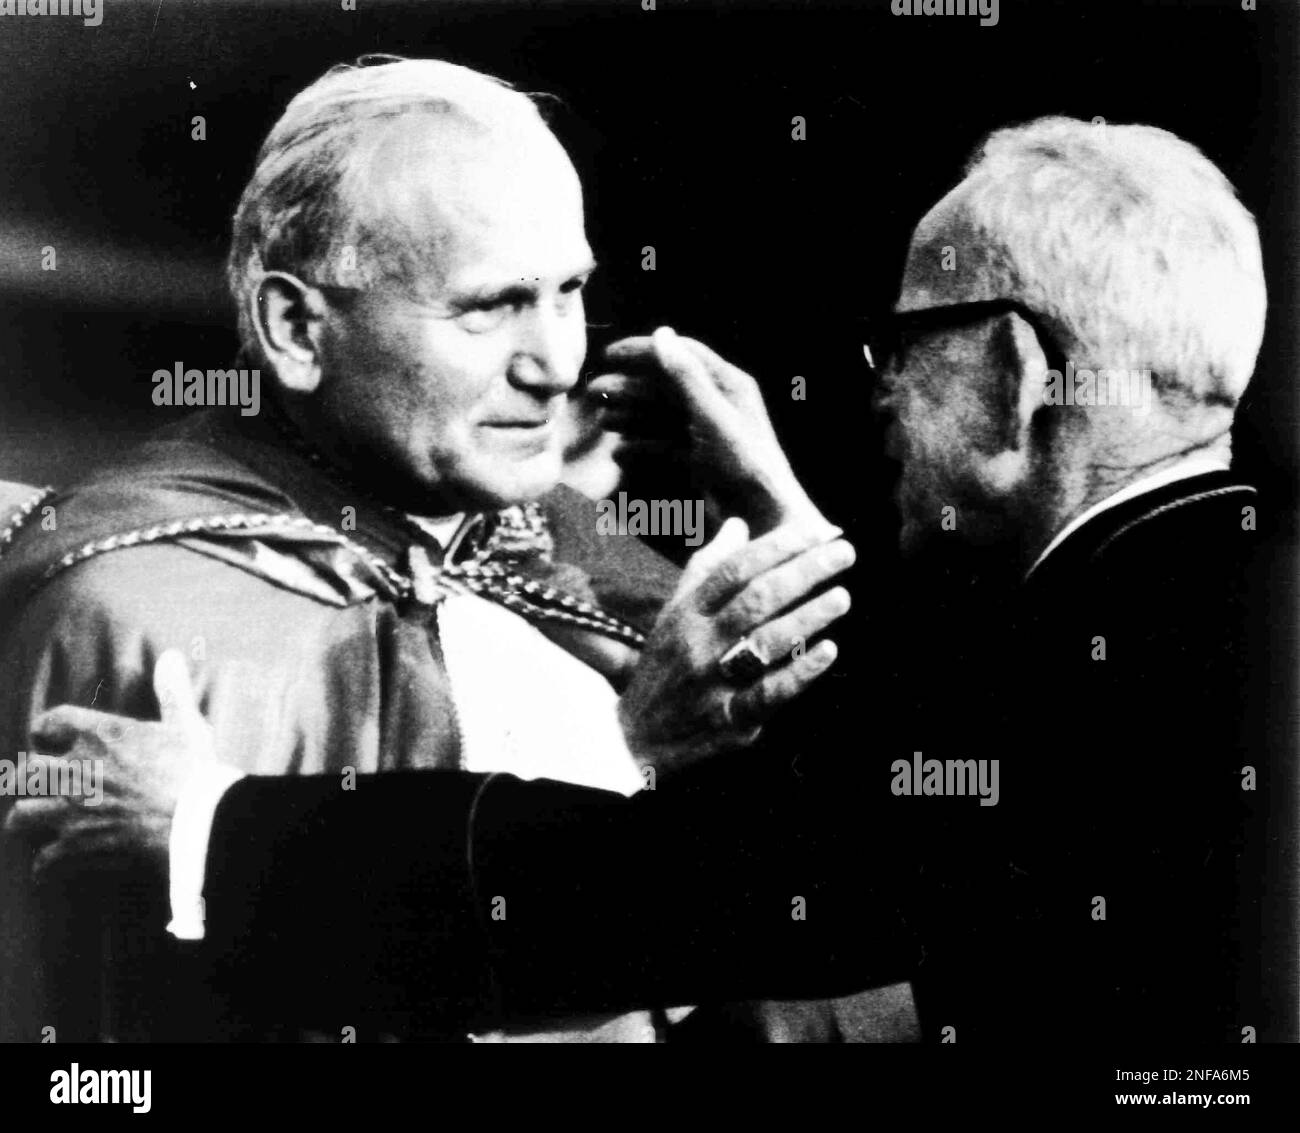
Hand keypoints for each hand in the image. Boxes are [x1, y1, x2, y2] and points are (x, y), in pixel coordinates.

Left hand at [4, 651, 213, 879]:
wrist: (194, 820)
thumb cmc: (192, 769)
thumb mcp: (186, 723)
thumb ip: (172, 690)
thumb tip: (173, 657)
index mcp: (98, 735)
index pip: (51, 722)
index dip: (47, 728)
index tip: (48, 734)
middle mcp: (74, 771)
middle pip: (24, 772)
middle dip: (27, 778)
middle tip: (39, 781)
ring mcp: (70, 811)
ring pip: (21, 816)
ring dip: (28, 818)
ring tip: (37, 820)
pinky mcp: (77, 847)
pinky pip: (45, 860)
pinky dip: (48, 863)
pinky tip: (54, 865)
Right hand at [591, 327, 823, 533]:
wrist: (763, 518)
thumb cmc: (744, 463)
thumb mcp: (711, 415)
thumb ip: (684, 376)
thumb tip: (661, 332)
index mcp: (728, 383)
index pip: (680, 353)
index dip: (643, 351)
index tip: (608, 356)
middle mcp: (718, 403)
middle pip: (665, 385)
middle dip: (629, 387)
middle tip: (594, 392)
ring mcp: (708, 432)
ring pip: (662, 415)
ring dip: (631, 415)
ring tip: (603, 422)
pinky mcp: (701, 460)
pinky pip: (665, 445)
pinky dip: (642, 446)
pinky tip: (620, 454)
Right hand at [618, 517, 852, 774]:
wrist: (634, 737)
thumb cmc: (664, 667)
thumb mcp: (674, 614)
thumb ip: (705, 568)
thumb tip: (738, 524)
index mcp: (686, 612)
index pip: (734, 570)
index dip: (777, 547)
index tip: (816, 530)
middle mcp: (699, 643)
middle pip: (755, 599)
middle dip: (802, 573)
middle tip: (844, 553)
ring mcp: (713, 682)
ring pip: (765, 642)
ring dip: (807, 617)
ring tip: (841, 597)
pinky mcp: (729, 720)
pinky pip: (768, 694)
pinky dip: (800, 673)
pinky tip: (829, 651)